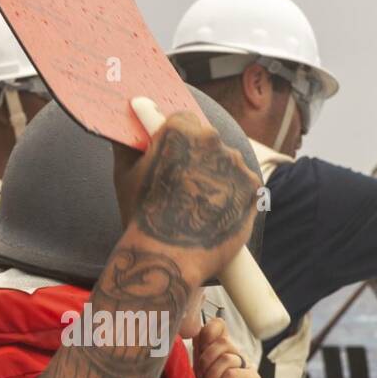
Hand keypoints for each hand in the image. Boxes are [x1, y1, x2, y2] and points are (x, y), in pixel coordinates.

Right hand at [112, 106, 259, 285]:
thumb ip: (128, 143)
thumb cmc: (141, 216)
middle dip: (198, 157)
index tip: (173, 155)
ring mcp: (235, 163)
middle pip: (207, 140)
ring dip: (217, 176)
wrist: (168, 258)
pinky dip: (233, 195)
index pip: (184, 119)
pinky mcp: (252, 187)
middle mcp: (211, 139)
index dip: (177, 139)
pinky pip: (242, 184)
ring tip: (199, 205)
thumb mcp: (124, 174)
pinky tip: (216, 212)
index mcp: (179, 129)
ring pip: (226, 163)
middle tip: (183, 185)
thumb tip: (129, 126)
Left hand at [193, 317, 260, 377]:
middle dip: (205, 362)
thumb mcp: (196, 377)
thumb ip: (198, 354)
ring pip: (227, 357)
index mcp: (219, 353)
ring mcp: (245, 368)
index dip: (208, 331)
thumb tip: (194, 331)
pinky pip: (233, 373)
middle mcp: (234, 357)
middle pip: (221, 341)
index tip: (199, 346)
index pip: (217, 327)